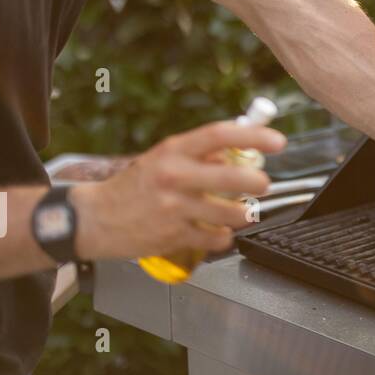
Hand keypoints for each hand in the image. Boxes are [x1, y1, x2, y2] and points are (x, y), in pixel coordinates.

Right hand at [70, 120, 283, 259]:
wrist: (95, 219)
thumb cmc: (135, 185)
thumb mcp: (164, 158)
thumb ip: (200, 154)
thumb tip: (239, 152)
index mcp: (173, 151)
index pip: (220, 135)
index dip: (255, 136)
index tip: (278, 142)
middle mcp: (174, 177)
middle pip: (233, 177)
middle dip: (257, 182)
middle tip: (263, 184)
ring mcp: (174, 208)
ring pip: (230, 213)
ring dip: (244, 213)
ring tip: (242, 211)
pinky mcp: (173, 236)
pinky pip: (216, 238)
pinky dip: (223, 236)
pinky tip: (217, 231)